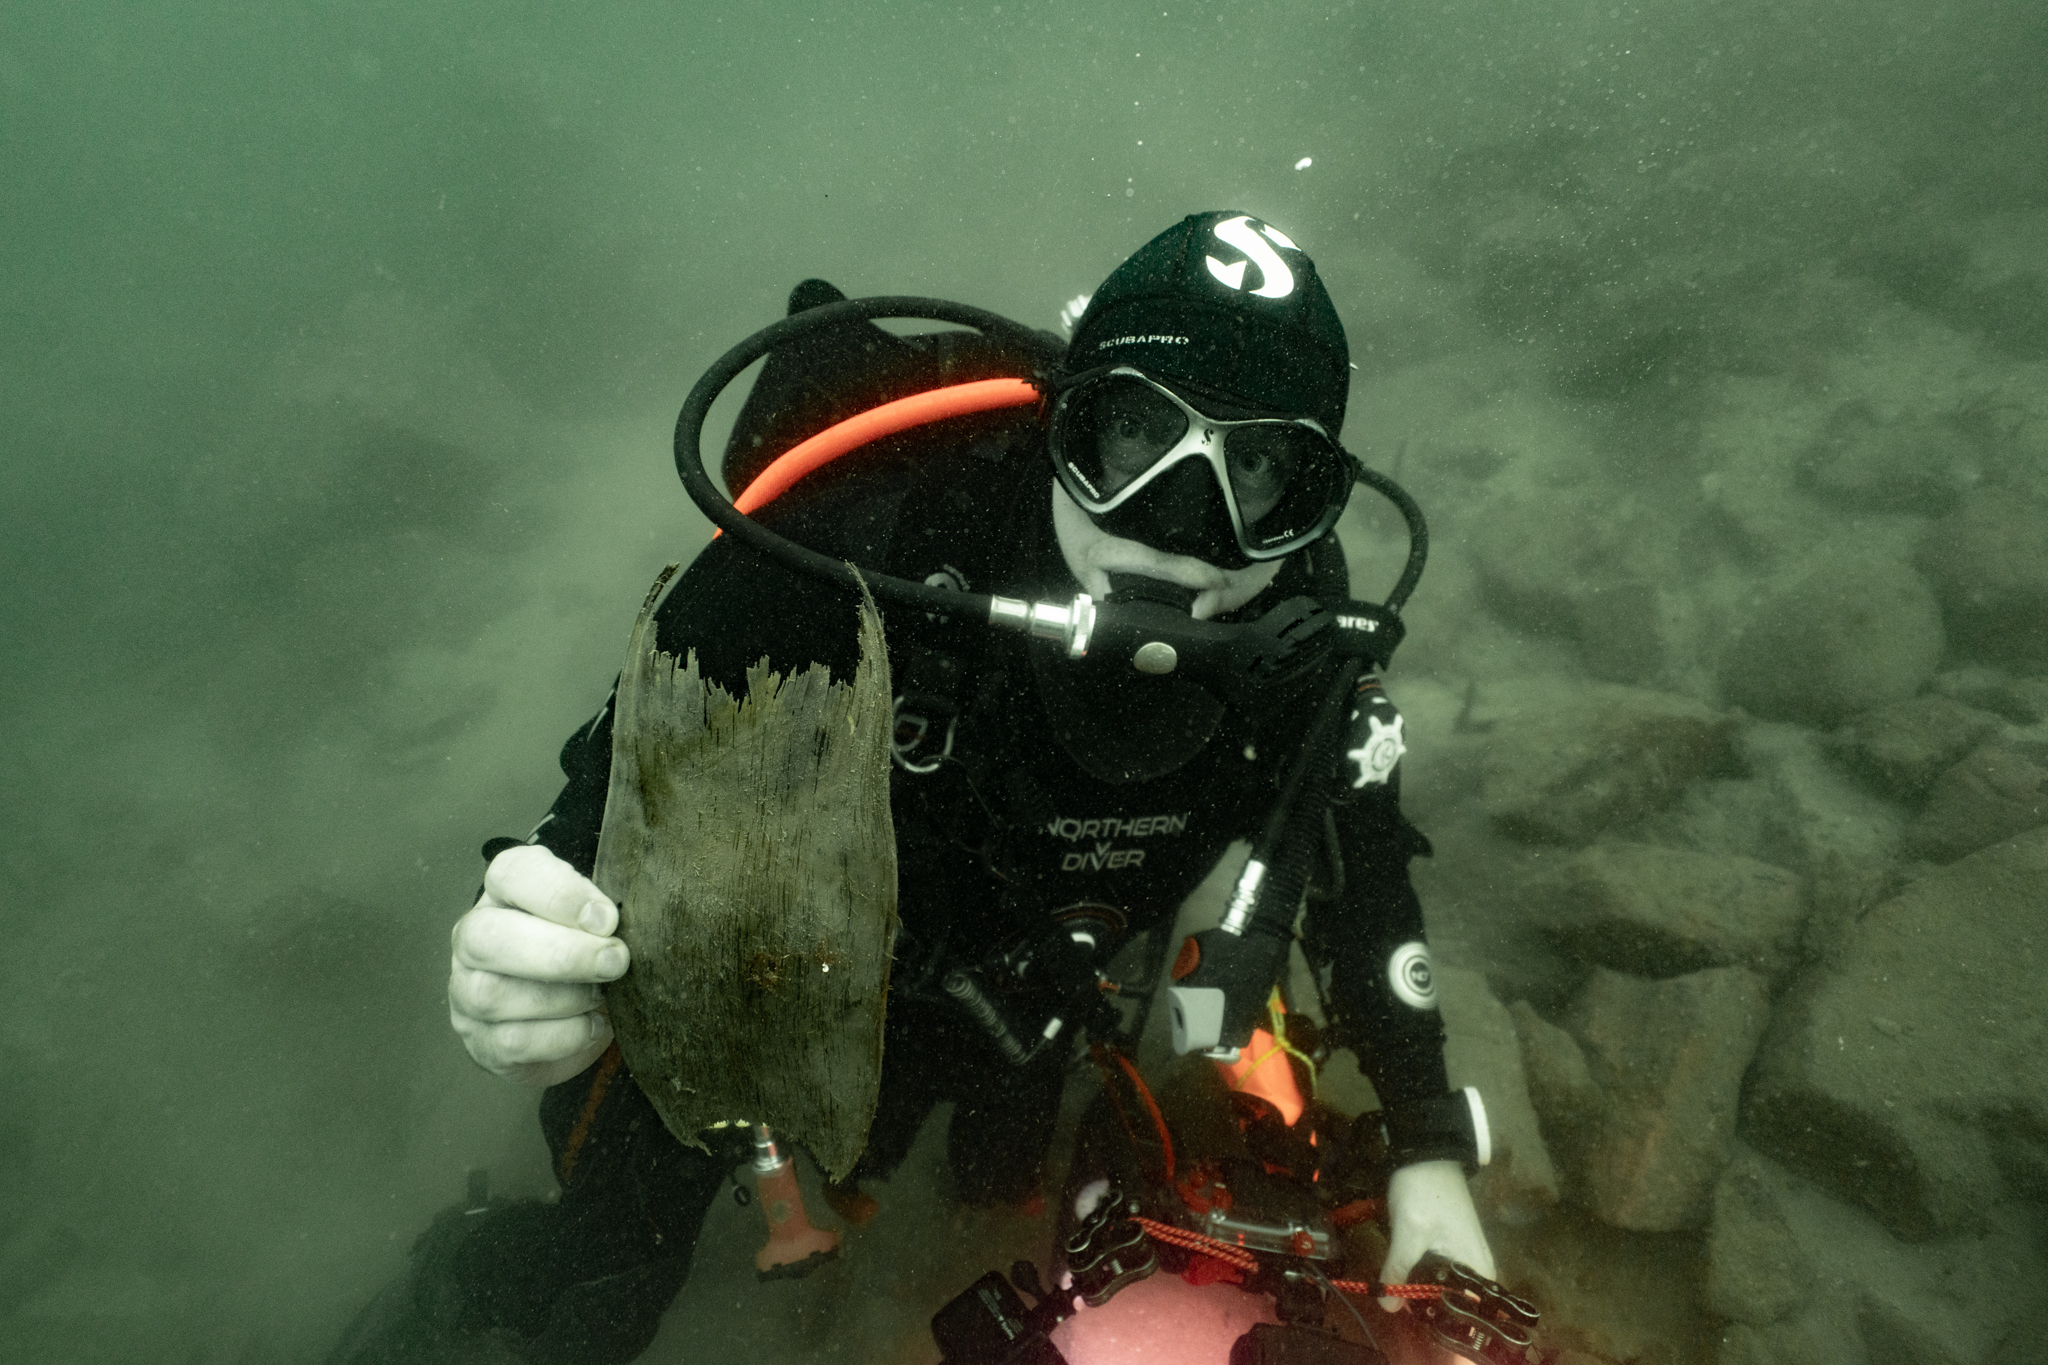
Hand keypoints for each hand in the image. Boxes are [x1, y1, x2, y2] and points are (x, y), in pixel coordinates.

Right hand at [448, 844, 628, 1086]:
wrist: (572, 1010)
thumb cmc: (588, 948)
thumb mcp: (597, 917)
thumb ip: (603, 910)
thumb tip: (611, 925)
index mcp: (503, 892)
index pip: (510, 874)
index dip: (559, 894)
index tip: (607, 918)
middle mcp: (473, 938)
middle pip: (487, 938)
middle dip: (561, 954)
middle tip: (614, 962)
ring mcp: (467, 992)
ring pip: (494, 995)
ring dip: (563, 998)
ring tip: (601, 997)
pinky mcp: (481, 1042)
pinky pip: (512, 1042)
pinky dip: (562, 1036)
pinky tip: (590, 1025)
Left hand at [1379, 1159, 1495, 1310]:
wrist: (1426, 1153)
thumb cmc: (1424, 1193)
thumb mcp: (1407, 1234)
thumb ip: (1398, 1271)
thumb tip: (1388, 1305)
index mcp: (1480, 1271)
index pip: (1470, 1316)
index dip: (1444, 1324)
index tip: (1417, 1324)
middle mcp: (1479, 1268)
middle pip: (1455, 1304)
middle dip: (1428, 1308)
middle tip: (1402, 1306)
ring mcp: (1466, 1256)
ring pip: (1445, 1288)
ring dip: (1424, 1293)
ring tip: (1401, 1292)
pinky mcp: (1452, 1247)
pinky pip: (1440, 1274)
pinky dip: (1423, 1278)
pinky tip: (1405, 1278)